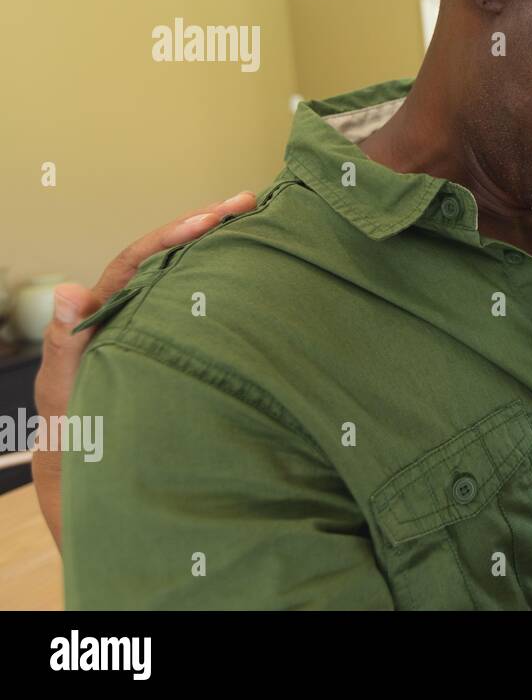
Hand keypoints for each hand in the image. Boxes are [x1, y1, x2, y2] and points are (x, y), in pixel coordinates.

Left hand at [31, 192, 256, 547]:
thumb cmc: (82, 478)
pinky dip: (235, 298)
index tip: (217, 216)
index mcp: (101, 333)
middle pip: (168, 265)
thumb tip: (70, 289)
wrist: (114, 526)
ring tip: (264, 230)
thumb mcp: (66, 417)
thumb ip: (66, 358)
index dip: (174, 236)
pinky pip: (212, 327)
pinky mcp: (194, 372)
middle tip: (251, 204)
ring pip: (191, 290)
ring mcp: (164, 350)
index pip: (136, 267)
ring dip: (223, 256)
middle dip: (207, 229)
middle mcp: (134, 333)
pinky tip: (265, 288)